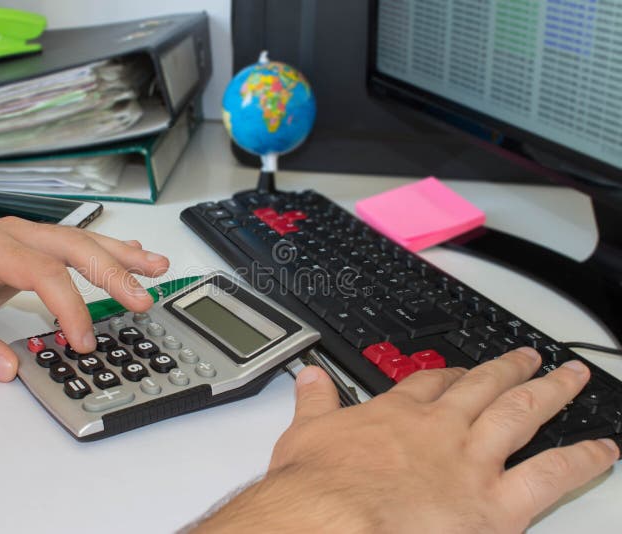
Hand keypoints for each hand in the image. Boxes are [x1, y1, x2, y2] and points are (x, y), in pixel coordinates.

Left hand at [0, 217, 167, 380]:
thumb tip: (6, 368)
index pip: (44, 274)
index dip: (70, 307)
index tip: (82, 341)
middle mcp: (17, 236)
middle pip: (76, 248)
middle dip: (114, 273)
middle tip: (142, 299)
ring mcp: (31, 237)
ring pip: (85, 241)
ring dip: (124, 256)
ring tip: (158, 267)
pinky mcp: (40, 246)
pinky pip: (81, 245)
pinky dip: (112, 251)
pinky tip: (135, 256)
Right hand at [197, 349, 618, 532]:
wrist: (334, 521)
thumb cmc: (318, 487)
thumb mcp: (304, 434)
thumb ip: (314, 402)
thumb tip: (309, 378)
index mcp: (398, 415)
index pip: (431, 384)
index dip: (451, 374)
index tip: (462, 371)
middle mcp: (442, 429)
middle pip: (484, 387)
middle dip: (510, 369)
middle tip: (530, 357)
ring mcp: (473, 461)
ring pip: (522, 415)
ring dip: (551, 394)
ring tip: (571, 379)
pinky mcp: (496, 503)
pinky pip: (550, 476)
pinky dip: (581, 461)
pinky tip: (601, 451)